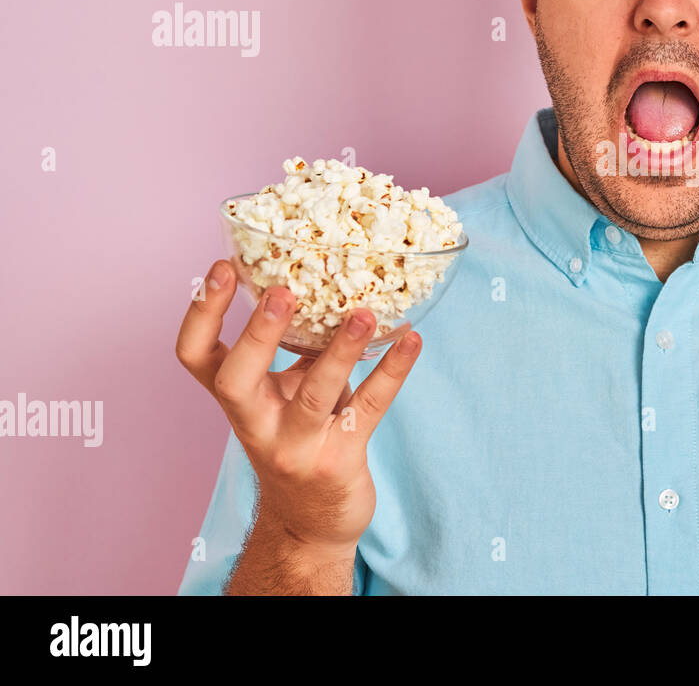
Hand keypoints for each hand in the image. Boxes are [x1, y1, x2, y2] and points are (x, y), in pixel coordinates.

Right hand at [175, 260, 421, 553]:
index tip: (222, 268)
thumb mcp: (287, 392)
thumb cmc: (300, 438)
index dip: (201, 313)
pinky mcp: (338, 460)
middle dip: (257, 335)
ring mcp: (296, 446)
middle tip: (282, 291)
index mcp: (237, 399)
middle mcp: (255, 424)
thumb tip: (327, 281)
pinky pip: (368, 408)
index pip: (194, 356)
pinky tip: (412, 340)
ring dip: (340, 350)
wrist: (311, 521)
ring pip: (313, 395)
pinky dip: (392, 371)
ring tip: (364, 313)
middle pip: (234, 380)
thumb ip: (299, 347)